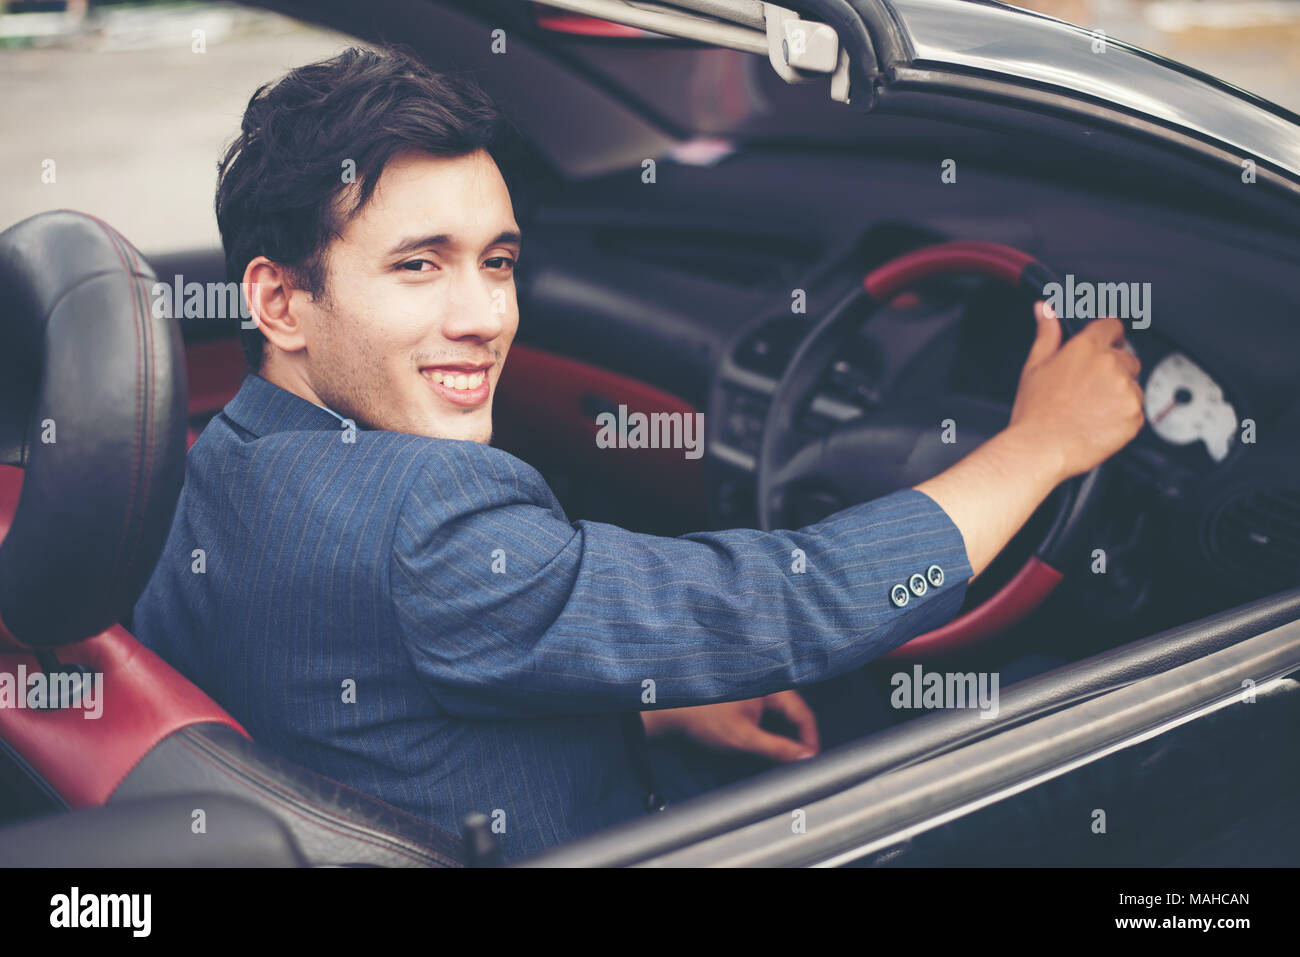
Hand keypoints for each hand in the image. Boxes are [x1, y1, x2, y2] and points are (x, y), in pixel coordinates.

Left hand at [640, 690, 819, 762]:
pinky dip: (771, 731)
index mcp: (770, 687)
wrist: (671, 712)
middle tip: (800, 763)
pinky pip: (768, 715)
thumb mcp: (744, 738)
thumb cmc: (703, 718)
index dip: (810, 740)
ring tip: (784, 758)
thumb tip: (805, 758)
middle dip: (799, 740)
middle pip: (794, 715)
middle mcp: (765, 685)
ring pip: (781, 716)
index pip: (803, 714)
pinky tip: (766, 746)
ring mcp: (754, 691)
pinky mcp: (744, 699)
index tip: (811, 762)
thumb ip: (777, 748)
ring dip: (785, 736)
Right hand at [1008, 302, 1144, 482]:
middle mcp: (1111, 365)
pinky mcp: (1135, 415)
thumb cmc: (1036, 412)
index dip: (1108, 336)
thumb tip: (1045, 309)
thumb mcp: (1035, 366)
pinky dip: (1122, 417)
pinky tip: (1098, 423)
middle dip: (1113, 370)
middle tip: (1089, 390)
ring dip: (1119, 394)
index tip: (1105, 346)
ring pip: (1132, 386)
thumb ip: (1046, 333)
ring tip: (1090, 410)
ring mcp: (1126, 390)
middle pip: (1127, 357)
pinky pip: (1135, 411)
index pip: (1113, 326)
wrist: (1041, 448)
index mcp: (1087, 348)